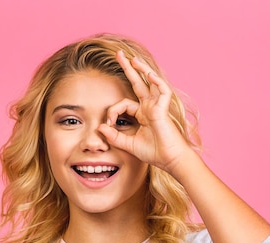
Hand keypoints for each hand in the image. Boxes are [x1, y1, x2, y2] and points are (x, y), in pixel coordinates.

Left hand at [98, 50, 195, 175]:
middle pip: (138, 83)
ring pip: (150, 82)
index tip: (108, 125)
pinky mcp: (163, 109)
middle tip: (119, 54)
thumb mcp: (128, 144)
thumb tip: (100, 127)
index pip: (123, 104)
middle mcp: (149, 107)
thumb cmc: (153, 152)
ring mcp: (157, 106)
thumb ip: (114, 136)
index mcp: (142, 114)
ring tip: (132, 58)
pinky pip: (162, 90)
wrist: (169, 160)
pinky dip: (156, 81)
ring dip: (142, 69)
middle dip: (129, 69)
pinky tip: (148, 74)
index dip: (113, 112)